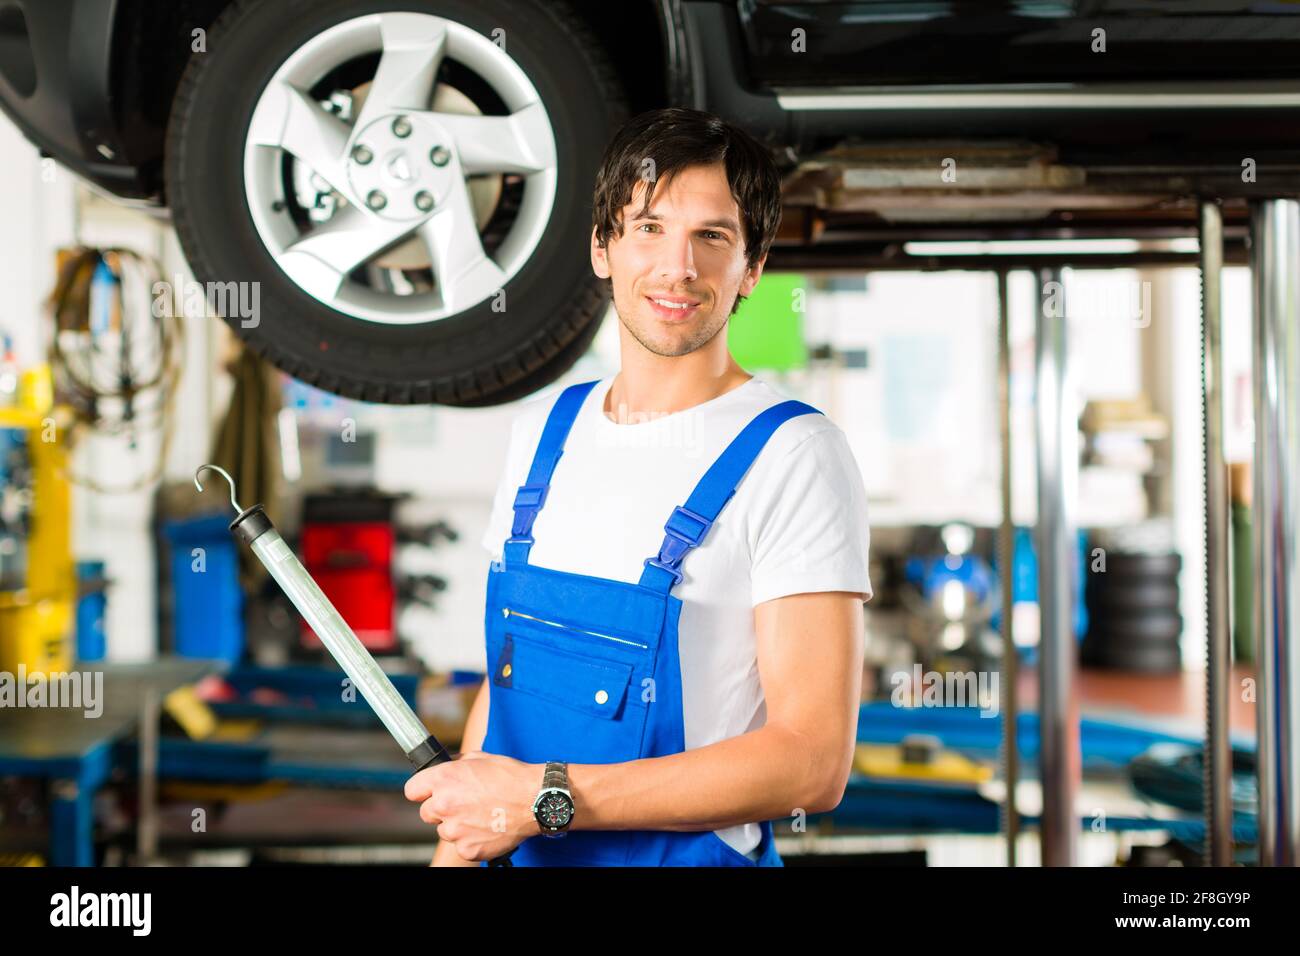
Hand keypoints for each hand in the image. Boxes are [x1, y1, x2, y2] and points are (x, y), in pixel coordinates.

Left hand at [404, 752, 541, 862]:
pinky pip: (461, 846)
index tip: (430, 792)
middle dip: (442, 809)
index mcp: (444, 779)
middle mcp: (444, 805)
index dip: (423, 791)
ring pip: (445, 831)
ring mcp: (455, 830)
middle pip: (427, 813)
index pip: (412, 790)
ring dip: (457, 825)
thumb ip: (456, 764)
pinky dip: (472, 839)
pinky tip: (487, 827)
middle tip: (465, 804)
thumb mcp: (480, 758)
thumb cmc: (511, 777)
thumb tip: (446, 767)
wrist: (535, 800)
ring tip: (481, 815)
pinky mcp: (467, 848)